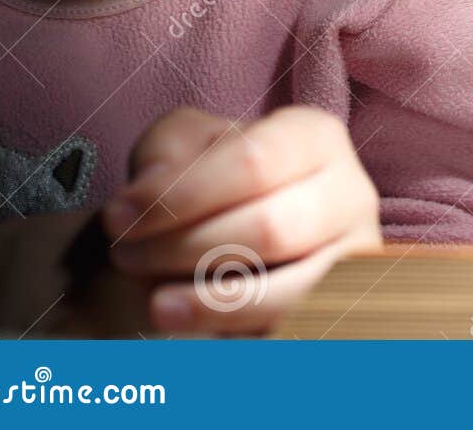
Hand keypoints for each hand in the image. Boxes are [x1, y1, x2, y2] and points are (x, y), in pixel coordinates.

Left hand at [103, 105, 381, 333]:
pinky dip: (241, 335)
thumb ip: (167, 148)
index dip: (179, 195)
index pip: (253, 162)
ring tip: (157, 305)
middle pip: (269, 227)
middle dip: (185, 248)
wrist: (256, 215)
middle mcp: (349, 193)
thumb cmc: (219, 176)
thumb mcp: (189, 142)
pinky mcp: (343, 310)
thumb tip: (150, 193)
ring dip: (212, 303)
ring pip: (289, 290)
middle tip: (127, 257)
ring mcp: (355, 256)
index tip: (117, 218)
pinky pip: (294, 333)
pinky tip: (199, 332)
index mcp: (317, 136)